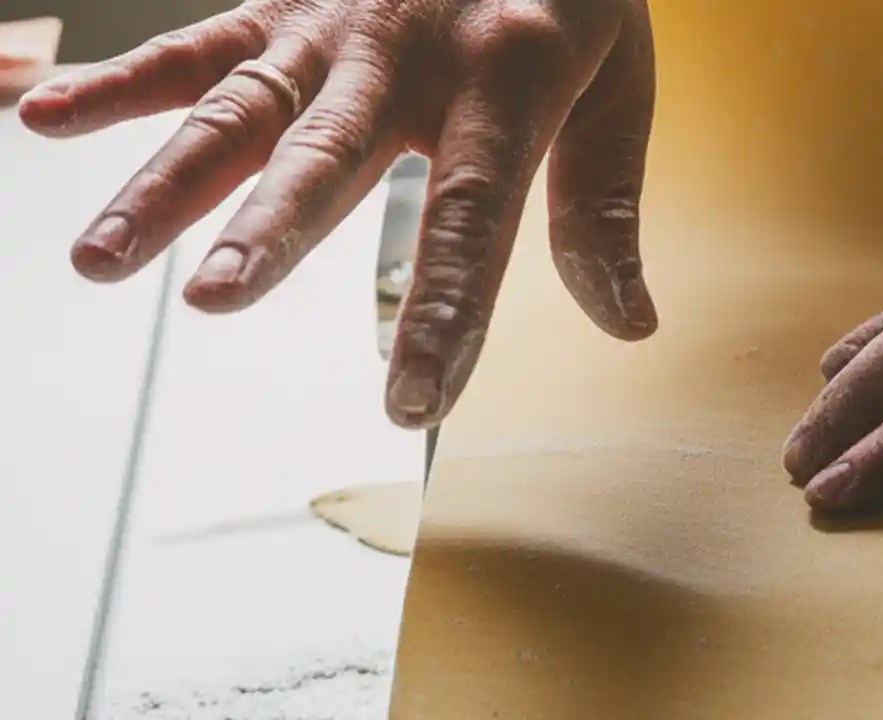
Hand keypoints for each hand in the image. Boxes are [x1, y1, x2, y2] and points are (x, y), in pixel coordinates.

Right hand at [19, 0, 657, 427]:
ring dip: (166, 182)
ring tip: (98, 259)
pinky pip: (201, 44)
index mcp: (508, 79)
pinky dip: (125, 80)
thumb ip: (605, 202)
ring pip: (241, 109)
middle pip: (331, 154)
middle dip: (271, 230)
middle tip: (214, 299)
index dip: (445, 314)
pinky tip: (49, 115)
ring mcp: (337, 26)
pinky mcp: (288, 3)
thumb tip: (631, 326)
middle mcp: (410, 53)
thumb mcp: (620, 81)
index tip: (414, 404)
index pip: (473, 219)